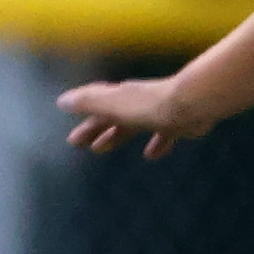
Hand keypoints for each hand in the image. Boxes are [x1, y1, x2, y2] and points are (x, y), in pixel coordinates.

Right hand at [57, 77, 209, 158]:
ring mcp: (158, 112)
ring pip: (132, 125)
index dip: (83, 124)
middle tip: (78, 145)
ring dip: (116, 136)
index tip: (71, 138)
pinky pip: (162, 134)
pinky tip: (150, 155)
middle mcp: (137, 103)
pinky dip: (154, 144)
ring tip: (101, 148)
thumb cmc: (150, 105)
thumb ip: (90, 103)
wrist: (192, 103)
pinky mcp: (177, 122)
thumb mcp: (115, 105)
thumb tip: (62, 101)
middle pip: (111, 118)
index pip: (95, 109)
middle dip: (93, 130)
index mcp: (120, 99)